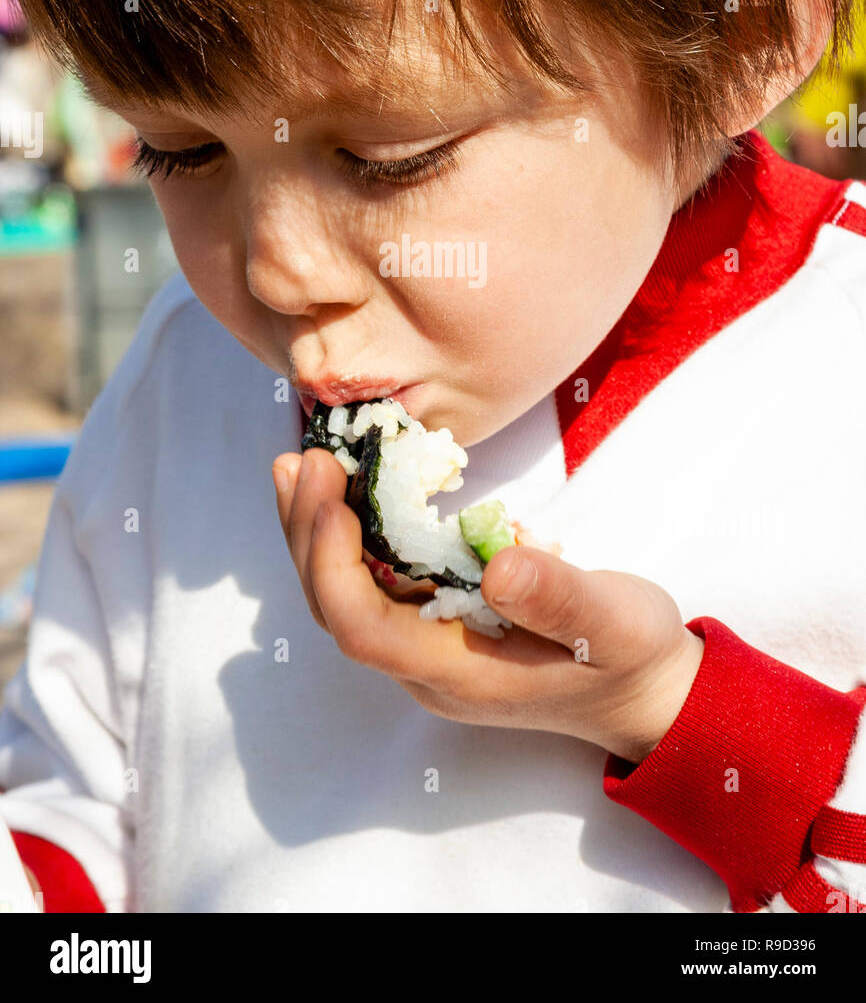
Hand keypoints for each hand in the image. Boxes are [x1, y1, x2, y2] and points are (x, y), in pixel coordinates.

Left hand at [272, 447, 704, 762]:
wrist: (644, 692)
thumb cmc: (629, 657)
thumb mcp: (614, 622)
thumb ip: (559, 596)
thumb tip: (497, 564)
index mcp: (459, 674)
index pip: (363, 629)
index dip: (334, 565)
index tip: (333, 497)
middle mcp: (426, 666)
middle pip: (338, 608)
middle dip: (310, 535)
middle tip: (306, 461)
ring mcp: (427, 645)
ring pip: (347, 593)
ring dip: (318, 531)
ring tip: (302, 466)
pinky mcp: (436, 621)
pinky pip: (374, 579)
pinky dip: (349, 532)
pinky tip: (347, 489)